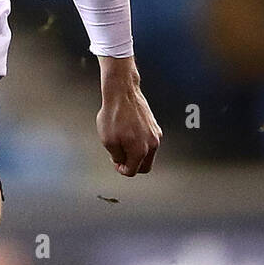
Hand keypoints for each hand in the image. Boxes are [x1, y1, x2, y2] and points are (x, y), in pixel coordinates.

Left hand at [96, 56, 161, 175]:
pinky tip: (128, 134)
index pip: (132, 171)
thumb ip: (117, 157)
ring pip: (147, 155)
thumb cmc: (113, 115)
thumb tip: (122, 162)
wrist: (122, 92)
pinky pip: (148, 143)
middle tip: (119, 156)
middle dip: (132, 165)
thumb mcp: (108, 141)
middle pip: (145, 167)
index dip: (121, 169)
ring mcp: (155, 135)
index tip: (114, 160)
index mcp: (140, 150)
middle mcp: (152, 144)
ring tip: (122, 142)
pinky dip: (139, 144)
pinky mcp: (155, 126)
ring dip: (136, 154)